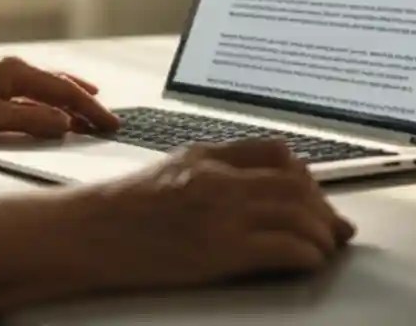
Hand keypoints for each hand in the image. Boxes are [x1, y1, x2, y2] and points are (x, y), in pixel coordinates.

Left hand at [0, 56, 120, 143]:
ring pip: (45, 87)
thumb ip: (30, 120)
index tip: (110, 124)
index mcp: (14, 70)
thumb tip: (65, 123)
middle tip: (109, 120)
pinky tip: (50, 110)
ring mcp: (0, 77)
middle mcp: (10, 68)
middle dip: (85, 102)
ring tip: (89, 109)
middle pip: (58, 84)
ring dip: (69, 100)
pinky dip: (49, 102)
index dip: (89, 109)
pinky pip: (31, 93)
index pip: (63, 89)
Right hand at [0, 139, 353, 323]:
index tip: (316, 196)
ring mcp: (220, 214)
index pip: (277, 153)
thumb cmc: (115, 210)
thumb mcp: (166, 172)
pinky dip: (306, 255)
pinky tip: (308, 263)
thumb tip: (251, 183)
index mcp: (206, 156)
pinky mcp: (219, 251)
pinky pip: (283, 248)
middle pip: (297, 185)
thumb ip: (208, 170)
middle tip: (335, 228)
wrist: (80, 233)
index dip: (307, 176)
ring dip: (322, 234)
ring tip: (326, 249)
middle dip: (325, 208)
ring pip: (298, 215)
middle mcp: (219, 179)